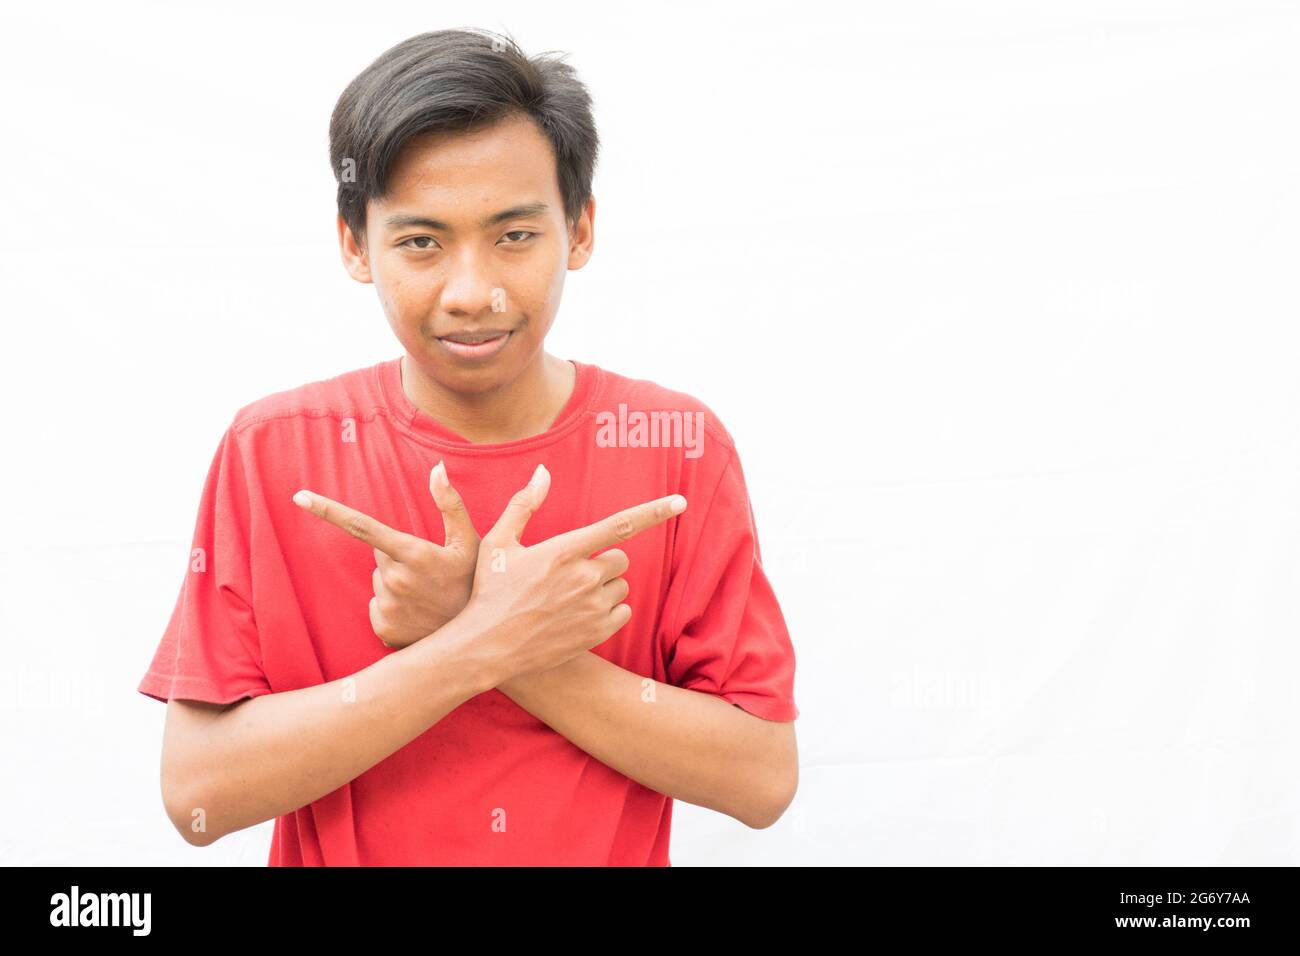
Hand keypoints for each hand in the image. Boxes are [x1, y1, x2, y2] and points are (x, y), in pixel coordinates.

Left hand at [292, 461, 479, 647]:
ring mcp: (389, 606)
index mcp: (414, 554)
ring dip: (397, 583)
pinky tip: (416, 612)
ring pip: (379, 581)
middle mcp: (396, 579)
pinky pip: (376, 606)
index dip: (329, 510)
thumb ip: (450, 503)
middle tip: (427, 572)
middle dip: (397, 558)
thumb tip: (437, 467)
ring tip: (425, 594)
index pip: (363, 527)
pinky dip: (393, 607)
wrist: (474, 636)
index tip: (300, 497)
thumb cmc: (474, 581)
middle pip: (378, 555)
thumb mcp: (469, 541)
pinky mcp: (383, 628)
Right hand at [461, 462, 686, 687]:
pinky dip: (608, 611)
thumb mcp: (499, 543)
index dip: (654, 512)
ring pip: (621, 586)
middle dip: (603, 562)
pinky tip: (578, 615)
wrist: (488, 647)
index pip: (620, 525)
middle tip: (571, 574)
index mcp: (564, 550)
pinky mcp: (597, 632)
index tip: (680, 502)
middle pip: (620, 559)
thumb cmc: (490, 592)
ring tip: (569, 598)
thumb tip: (543, 471)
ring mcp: (593, 607)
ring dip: (605, 588)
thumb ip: (524, 504)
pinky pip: (623, 612)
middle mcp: (584, 577)